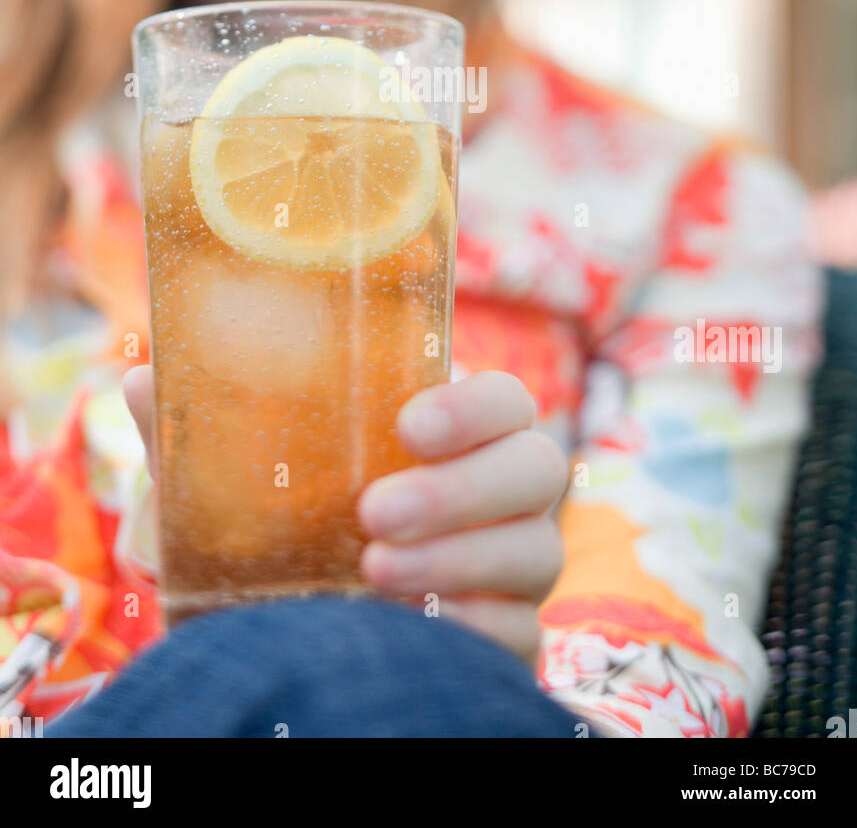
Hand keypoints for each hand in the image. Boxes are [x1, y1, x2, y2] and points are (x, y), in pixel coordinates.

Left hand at [123, 366, 567, 664]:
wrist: (274, 652)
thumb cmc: (264, 549)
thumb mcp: (224, 497)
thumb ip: (195, 440)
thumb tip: (143, 380)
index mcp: (448, 441)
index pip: (502, 399)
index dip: (473, 406)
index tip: (407, 424)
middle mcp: (498, 498)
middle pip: (537, 468)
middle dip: (461, 488)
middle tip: (374, 513)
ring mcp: (510, 572)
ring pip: (537, 553)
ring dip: (459, 561)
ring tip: (371, 577)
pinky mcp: (506, 643)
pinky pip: (523, 636)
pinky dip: (476, 632)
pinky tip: (412, 632)